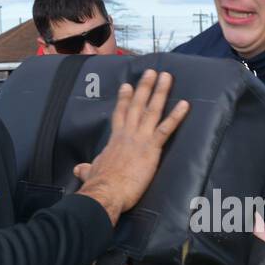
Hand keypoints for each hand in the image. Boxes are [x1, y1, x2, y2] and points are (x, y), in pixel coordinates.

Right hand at [77, 69, 188, 224]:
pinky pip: (166, 128)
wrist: (106, 192)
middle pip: (137, 105)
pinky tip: (185, 104)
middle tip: (152, 72)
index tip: (127, 86)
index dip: (124, 100)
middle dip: (144, 87)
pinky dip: (176, 116)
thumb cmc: (99, 185)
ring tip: (167, 77)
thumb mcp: (90, 173)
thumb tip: (78, 169)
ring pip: (152, 110)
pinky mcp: (151, 149)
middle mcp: (127, 134)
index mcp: (114, 140)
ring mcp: (140, 139)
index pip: (120, 115)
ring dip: (160, 92)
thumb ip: (87, 168)